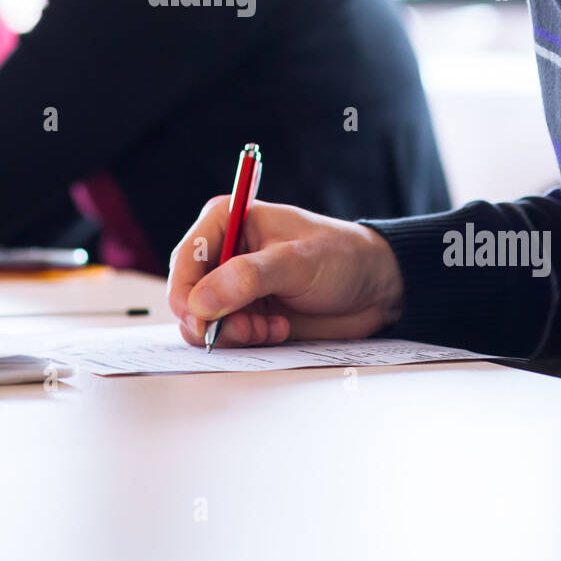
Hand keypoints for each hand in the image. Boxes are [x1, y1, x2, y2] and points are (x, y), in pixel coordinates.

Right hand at [167, 198, 404, 346]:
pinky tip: (278, 329)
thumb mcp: (295, 261)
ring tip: (269, 327)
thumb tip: (201, 303)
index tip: (203, 320)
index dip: (187, 293)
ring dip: (233, 332)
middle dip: (213, 318)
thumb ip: (247, 278)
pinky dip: (247, 339)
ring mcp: (234, 285)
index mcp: (227, 220)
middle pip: (188, 295)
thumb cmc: (341, 257)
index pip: (186, 260)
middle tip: (248, 328)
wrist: (375, 288)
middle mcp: (224, 252)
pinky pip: (227, 335)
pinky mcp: (247, 312)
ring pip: (204, 320)